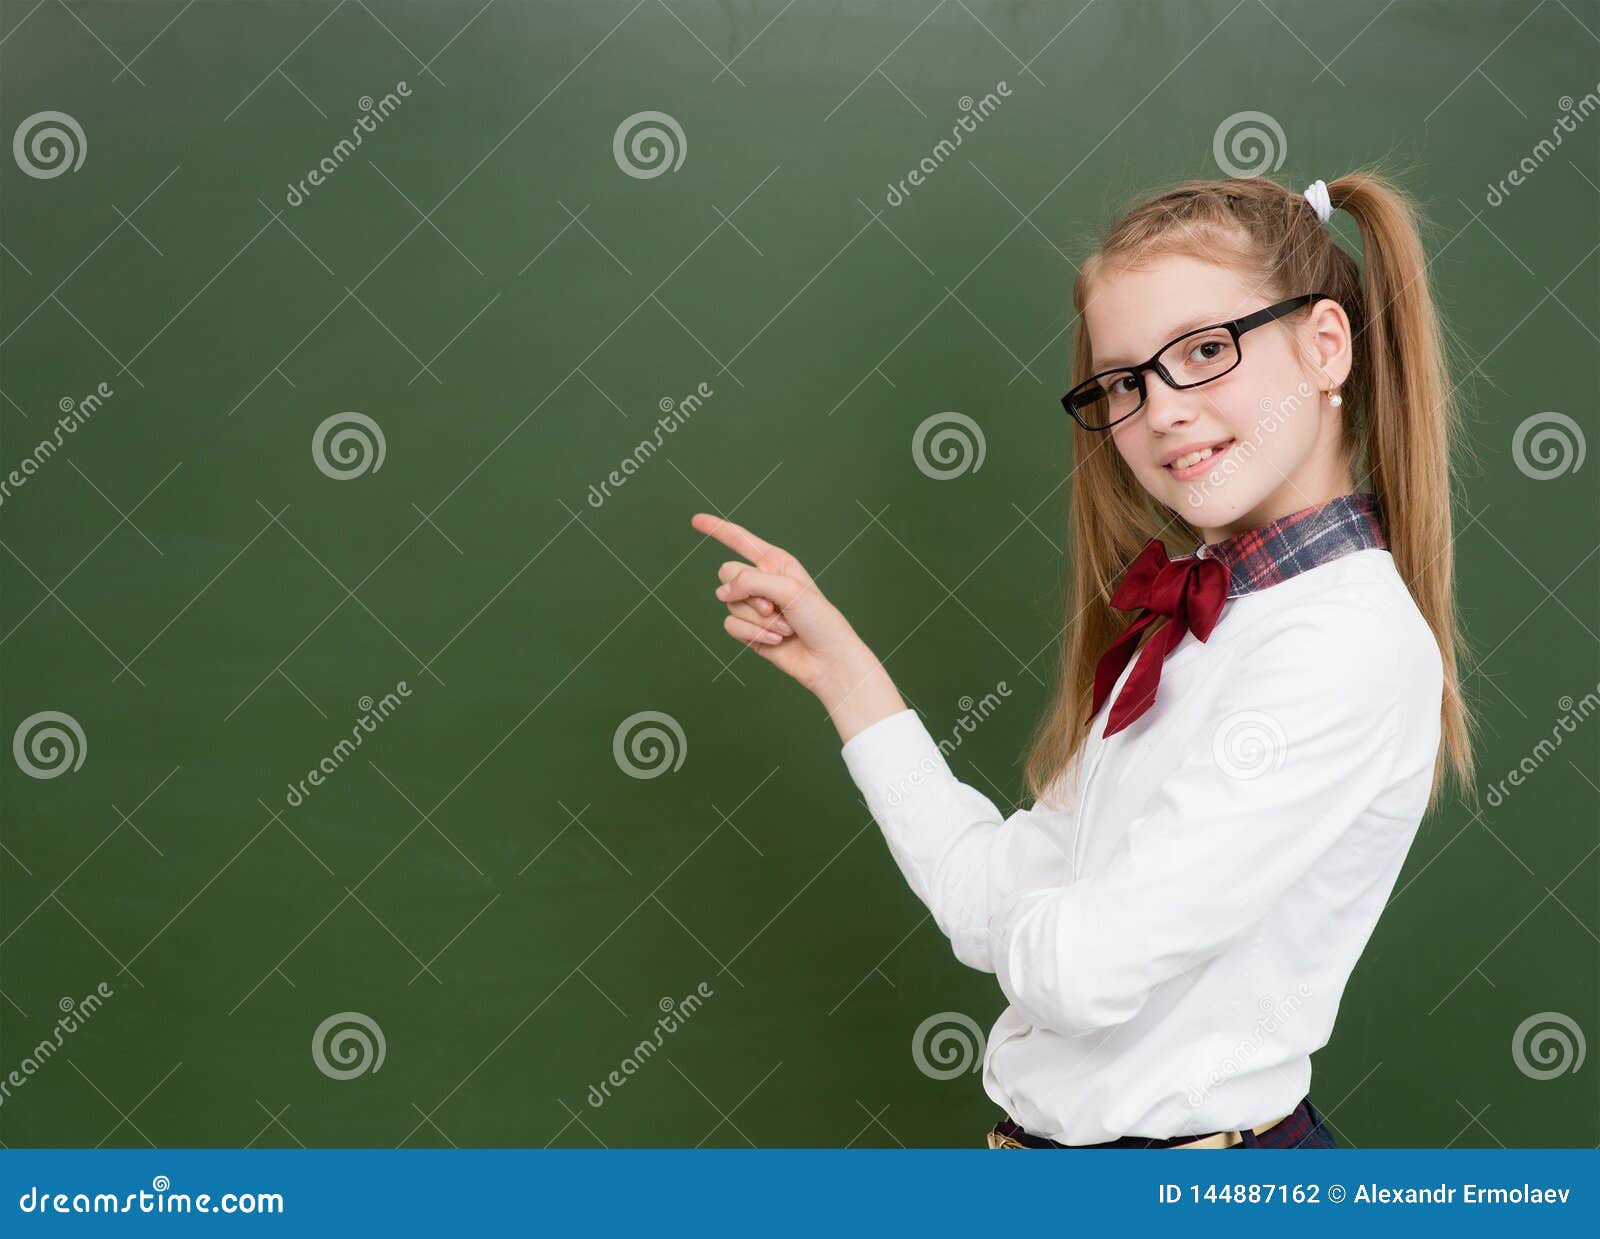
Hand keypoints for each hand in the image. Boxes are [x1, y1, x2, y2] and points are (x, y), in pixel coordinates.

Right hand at [689, 512, 904, 740]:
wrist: (827, 659)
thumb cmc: (819, 619)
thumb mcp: (788, 589)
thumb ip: (750, 582)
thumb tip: (721, 592)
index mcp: (776, 562)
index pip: (740, 540)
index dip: (717, 529)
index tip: (695, 520)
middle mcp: (762, 581)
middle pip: (727, 574)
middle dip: (747, 592)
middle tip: (772, 606)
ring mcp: (754, 607)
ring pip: (730, 605)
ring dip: (759, 620)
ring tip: (785, 627)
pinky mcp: (749, 630)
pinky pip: (731, 626)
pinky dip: (754, 635)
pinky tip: (777, 640)